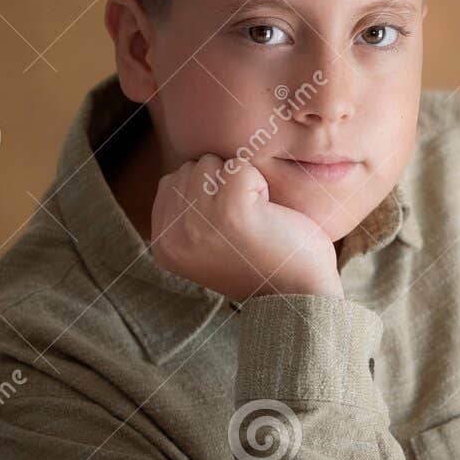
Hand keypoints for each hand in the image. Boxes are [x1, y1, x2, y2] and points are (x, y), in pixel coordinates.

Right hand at [150, 153, 342, 300]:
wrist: (296, 296)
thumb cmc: (260, 262)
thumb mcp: (207, 240)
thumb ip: (187, 209)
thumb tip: (186, 166)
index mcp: (163, 244)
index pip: (172, 180)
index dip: (208, 192)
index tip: (228, 226)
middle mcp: (173, 236)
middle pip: (192, 167)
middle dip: (224, 185)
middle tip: (245, 224)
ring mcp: (198, 223)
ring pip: (214, 163)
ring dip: (242, 183)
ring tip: (255, 219)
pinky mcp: (231, 212)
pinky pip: (241, 168)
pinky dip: (261, 185)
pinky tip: (267, 215)